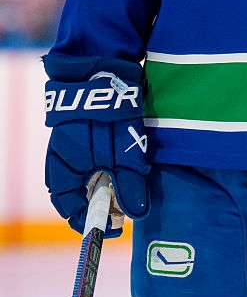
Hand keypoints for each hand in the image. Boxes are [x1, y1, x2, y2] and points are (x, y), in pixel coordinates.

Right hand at [44, 54, 150, 236]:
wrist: (101, 69)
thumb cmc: (109, 111)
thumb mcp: (124, 150)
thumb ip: (129, 183)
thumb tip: (135, 214)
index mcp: (64, 168)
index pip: (69, 208)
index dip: (90, 222)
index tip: (115, 227)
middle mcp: (61, 160)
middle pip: (77, 195)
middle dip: (100, 205)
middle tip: (124, 208)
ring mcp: (69, 146)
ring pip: (85, 177)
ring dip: (104, 186)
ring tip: (126, 185)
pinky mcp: (80, 134)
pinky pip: (89, 160)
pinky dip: (105, 168)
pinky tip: (122, 163)